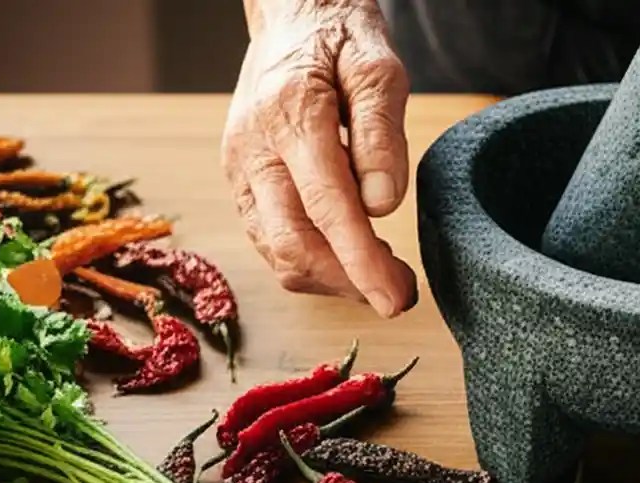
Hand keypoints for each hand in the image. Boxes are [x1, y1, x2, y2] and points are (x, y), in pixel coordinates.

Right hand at [221, 0, 416, 316]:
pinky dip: (311, 261)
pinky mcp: (239, 183)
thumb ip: (381, 132)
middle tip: (400, 292)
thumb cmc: (341, 39)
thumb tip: (383, 204)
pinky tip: (348, 250)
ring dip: (331, 277)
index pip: (326, 208)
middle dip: (348, 282)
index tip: (396, 297)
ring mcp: (239, 170)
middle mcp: (254, 150)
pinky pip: (269, 240)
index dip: (361, 262)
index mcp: (290, 115)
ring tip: (380, 269)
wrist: (289, 19)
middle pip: (293, 244)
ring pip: (277, 252)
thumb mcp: (378, 65)